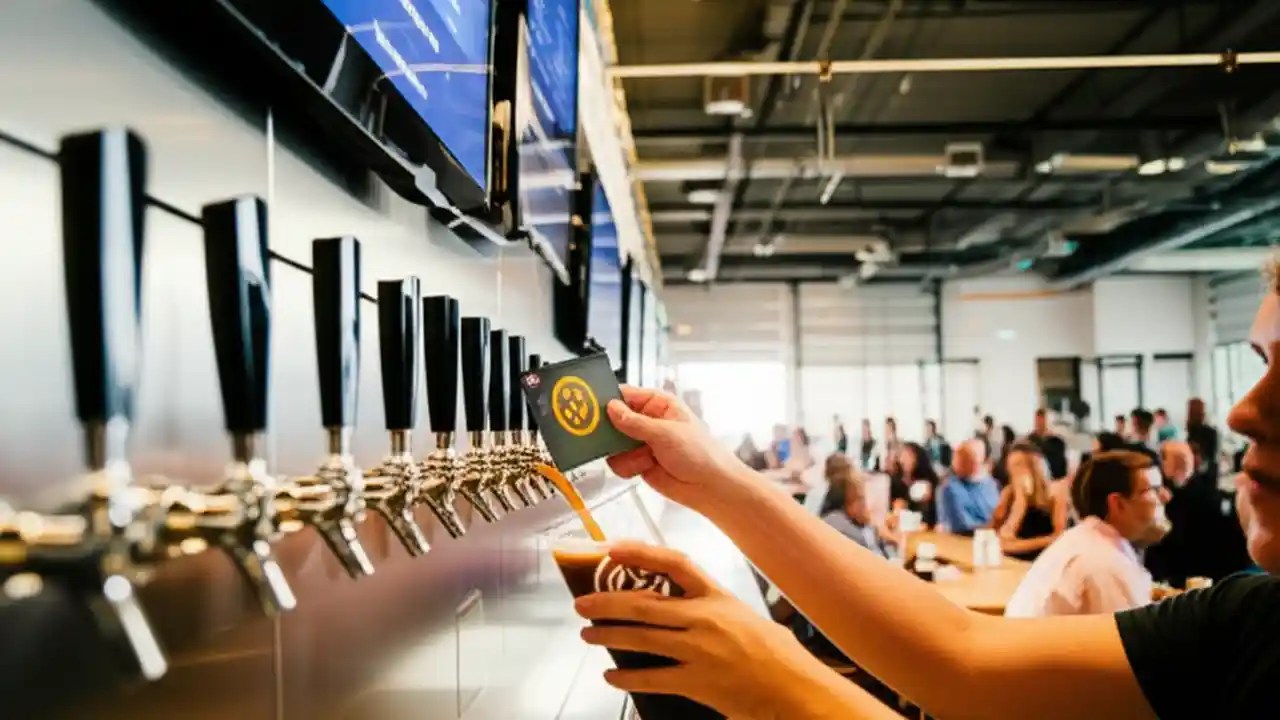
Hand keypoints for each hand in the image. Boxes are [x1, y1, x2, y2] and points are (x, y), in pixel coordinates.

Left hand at [575, 543, 857, 719]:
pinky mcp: (698, 683)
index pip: (675, 564)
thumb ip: (715, 610)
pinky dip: (627, 676)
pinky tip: (612, 675)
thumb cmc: (780, 657)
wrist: (798, 691)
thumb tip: (683, 607)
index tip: (613, 548)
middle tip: (582, 603)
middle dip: (606, 602)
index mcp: (719, 598)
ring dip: (608, 636)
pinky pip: (652, 677)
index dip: (641, 553)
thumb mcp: (748, 618)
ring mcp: (700, 651)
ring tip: (588, 635)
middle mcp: (706, 619)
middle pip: (644, 603)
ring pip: (641, 637)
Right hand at [606, 386, 749, 509]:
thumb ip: (635, 422)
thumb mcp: (666, 433)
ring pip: (613, 443)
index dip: (608, 399)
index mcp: (658, 404)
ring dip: (623, 452)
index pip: (626, 395)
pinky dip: (628, 466)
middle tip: (603, 437)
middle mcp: (648, 421)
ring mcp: (642, 443)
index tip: (591, 405)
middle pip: (614, 419)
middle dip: (609, 430)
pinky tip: (644, 468)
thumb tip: (611, 408)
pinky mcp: (638, 463)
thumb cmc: (700, 453)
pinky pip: (619, 462)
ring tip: (642, 458)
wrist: (710, 487)